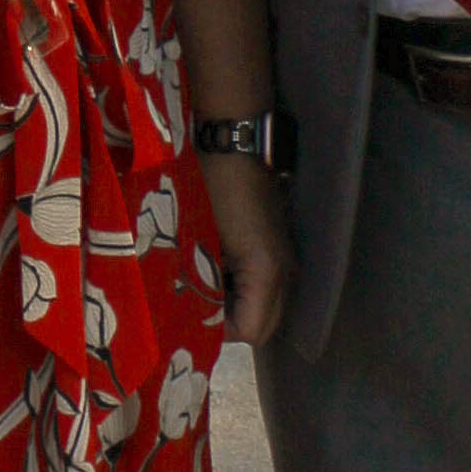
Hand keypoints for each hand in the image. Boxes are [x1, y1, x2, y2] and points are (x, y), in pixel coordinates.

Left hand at [197, 148, 293, 348]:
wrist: (233, 140)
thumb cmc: (211, 185)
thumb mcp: (199, 239)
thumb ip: (199, 283)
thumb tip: (185, 315)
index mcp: (267, 272)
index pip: (250, 332)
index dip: (217, 331)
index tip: (188, 314)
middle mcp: (285, 271)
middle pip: (263, 326)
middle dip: (227, 324)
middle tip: (193, 307)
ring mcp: (284, 259)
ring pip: (264, 307)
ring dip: (234, 307)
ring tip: (201, 289)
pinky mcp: (277, 247)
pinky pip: (263, 287)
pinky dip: (239, 289)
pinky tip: (213, 270)